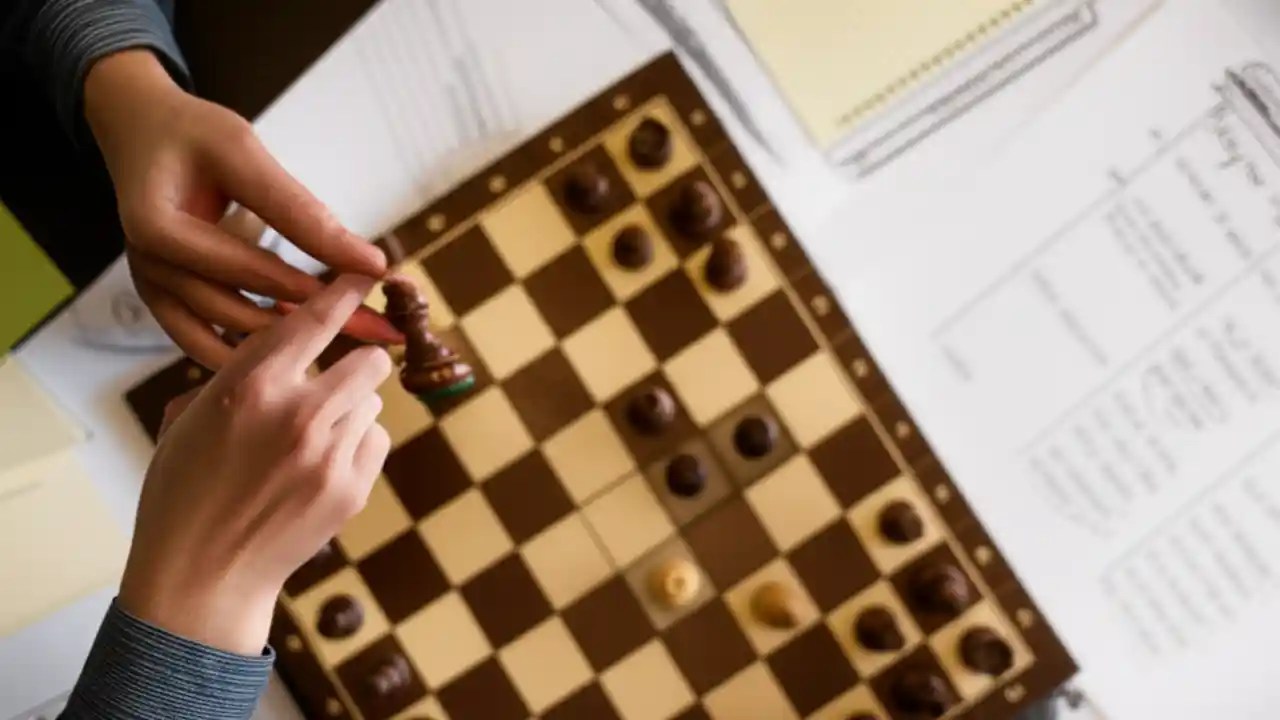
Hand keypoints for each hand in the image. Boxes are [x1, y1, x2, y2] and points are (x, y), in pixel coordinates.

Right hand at [83, 50, 400, 368]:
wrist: (140, 132)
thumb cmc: (193, 134)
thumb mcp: (244, 153)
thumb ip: (299, 209)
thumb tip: (368, 261)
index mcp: (155, 229)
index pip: (247, 269)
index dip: (311, 284)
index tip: (372, 293)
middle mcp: (148, 269)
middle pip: (240, 313)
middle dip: (314, 323)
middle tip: (379, 332)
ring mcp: (153, 293)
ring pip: (228, 340)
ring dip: (290, 346)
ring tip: (353, 344)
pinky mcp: (166, 304)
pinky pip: (210, 345)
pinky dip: (256, 352)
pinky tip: (308, 352)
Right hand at [119, 275, 392, 654]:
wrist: (203, 575)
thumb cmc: (185, 491)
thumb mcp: (191, 418)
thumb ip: (242, 375)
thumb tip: (286, 343)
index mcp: (249, 386)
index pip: (314, 318)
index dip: (347, 291)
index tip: (369, 271)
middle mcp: (296, 413)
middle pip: (369, 360)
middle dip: (357, 366)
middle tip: (332, 383)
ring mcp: (329, 454)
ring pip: (373, 402)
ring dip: (350, 409)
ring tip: (308, 439)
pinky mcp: (351, 488)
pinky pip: (376, 439)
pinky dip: (356, 444)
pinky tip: (320, 466)